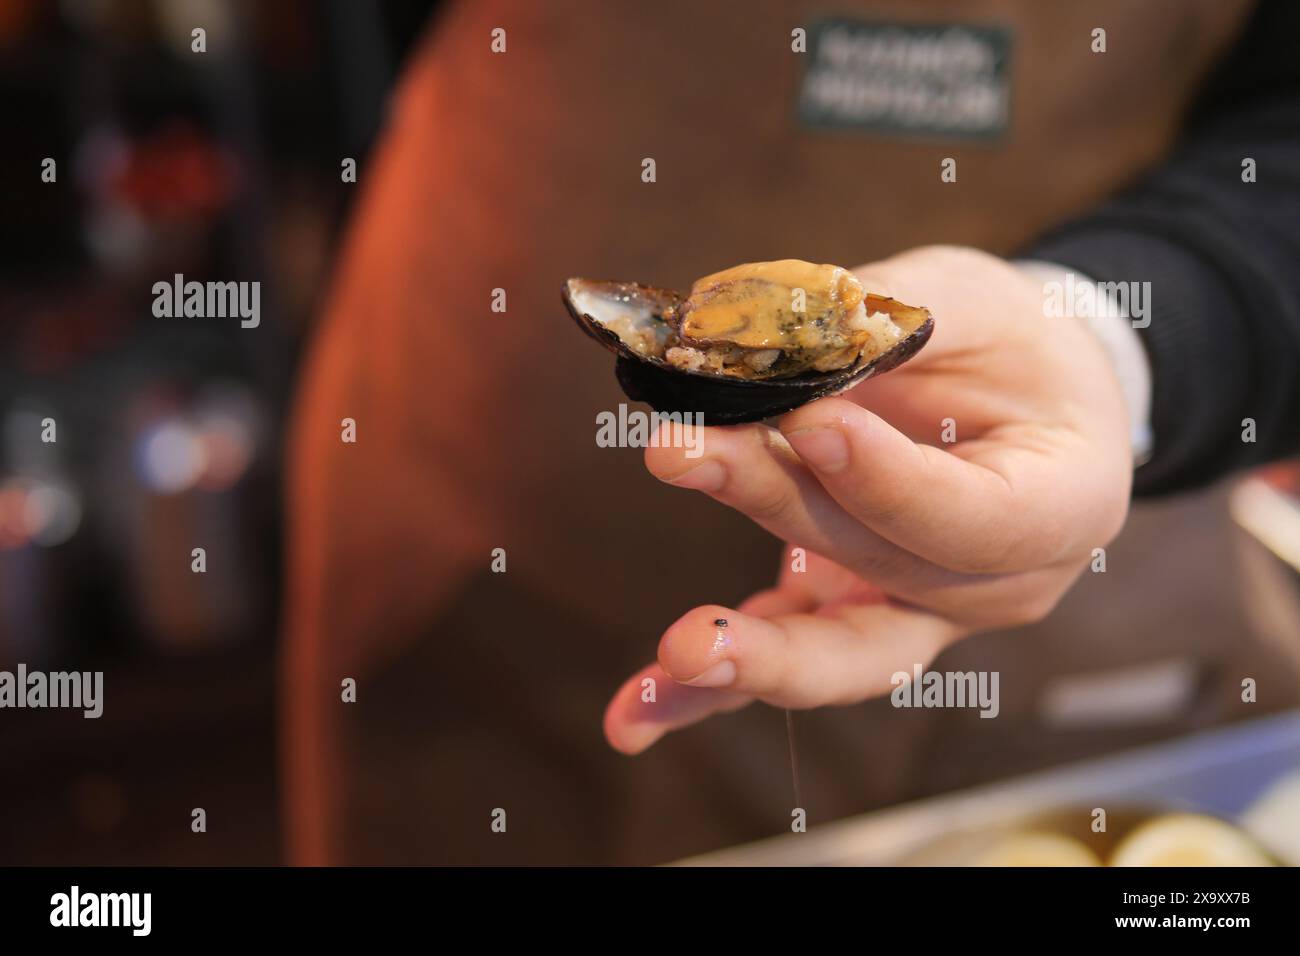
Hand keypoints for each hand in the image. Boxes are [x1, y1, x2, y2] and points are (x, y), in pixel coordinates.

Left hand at [603, 246, 1133, 752]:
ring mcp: (922, 619)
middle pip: (885, 569)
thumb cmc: (1012, 348)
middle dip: (775, 506)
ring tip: (672, 652)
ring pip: (836, 653)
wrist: (1026, 407)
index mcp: (1064, 505)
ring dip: (747, 650)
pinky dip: (705, 694)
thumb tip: (760, 333)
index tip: (806, 419)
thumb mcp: (975, 299)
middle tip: (679, 453)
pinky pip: (782, 657)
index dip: (888, 479)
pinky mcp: (850, 619)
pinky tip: (636, 712)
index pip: (977, 519)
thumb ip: (884, 317)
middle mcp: (997, 588)